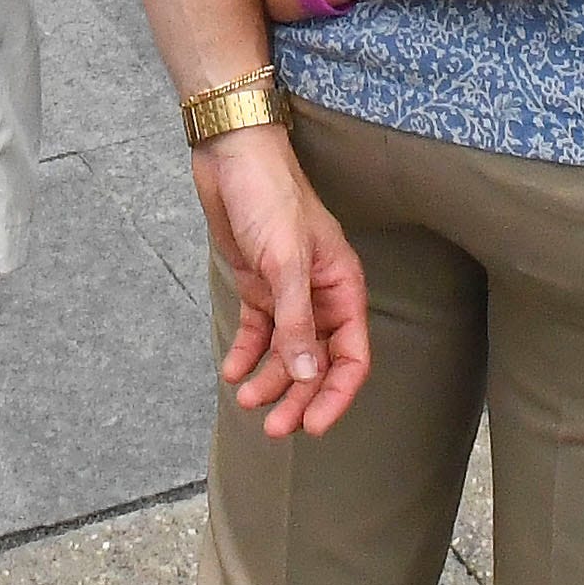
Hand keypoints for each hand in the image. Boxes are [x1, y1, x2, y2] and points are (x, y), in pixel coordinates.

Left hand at [195, 125, 372, 436]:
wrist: (232, 156)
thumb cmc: (270, 196)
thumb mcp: (285, 261)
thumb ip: (297, 320)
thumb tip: (309, 375)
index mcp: (342, 287)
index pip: (351, 355)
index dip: (336, 395)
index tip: (314, 428)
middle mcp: (320, 295)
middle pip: (318, 363)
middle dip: (299, 398)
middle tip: (274, 428)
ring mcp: (289, 293)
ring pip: (287, 354)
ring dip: (270, 381)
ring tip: (245, 400)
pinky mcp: (259, 286)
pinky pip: (258, 333)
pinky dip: (247, 355)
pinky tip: (232, 372)